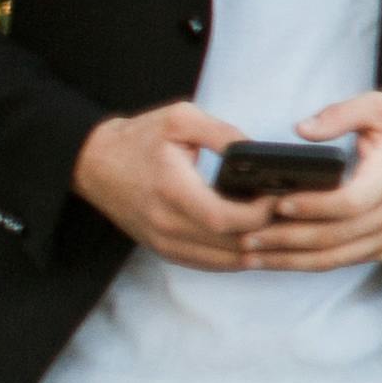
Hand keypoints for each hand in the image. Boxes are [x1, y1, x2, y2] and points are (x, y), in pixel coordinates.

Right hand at [74, 102, 268, 269]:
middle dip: (267, 232)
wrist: (92, 162)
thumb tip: (260, 150)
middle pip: (231, 245)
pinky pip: (210, 263)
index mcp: (172, 191)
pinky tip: (255, 241)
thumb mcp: (180, 119)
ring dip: (257, 250)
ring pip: (225, 261)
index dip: (260, 214)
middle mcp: (167, 225)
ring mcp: (164, 243)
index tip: (278, 197)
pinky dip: (236, 256)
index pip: (226, 220)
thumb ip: (222, 133)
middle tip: (289, 214)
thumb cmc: (137, 138)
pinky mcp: (164, 250)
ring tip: (279, 229)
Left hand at [233, 89, 381, 272]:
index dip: (314, 206)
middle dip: (287, 238)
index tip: (280, 202)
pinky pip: (337, 262)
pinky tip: (273, 259)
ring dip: (288, 259)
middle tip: (247, 234)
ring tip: (250, 253)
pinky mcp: (378, 250)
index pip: (350, 201)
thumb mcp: (379, 109)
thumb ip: (341, 113)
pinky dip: (303, 264)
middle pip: (333, 236)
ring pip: (331, 257)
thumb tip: (302, 130)